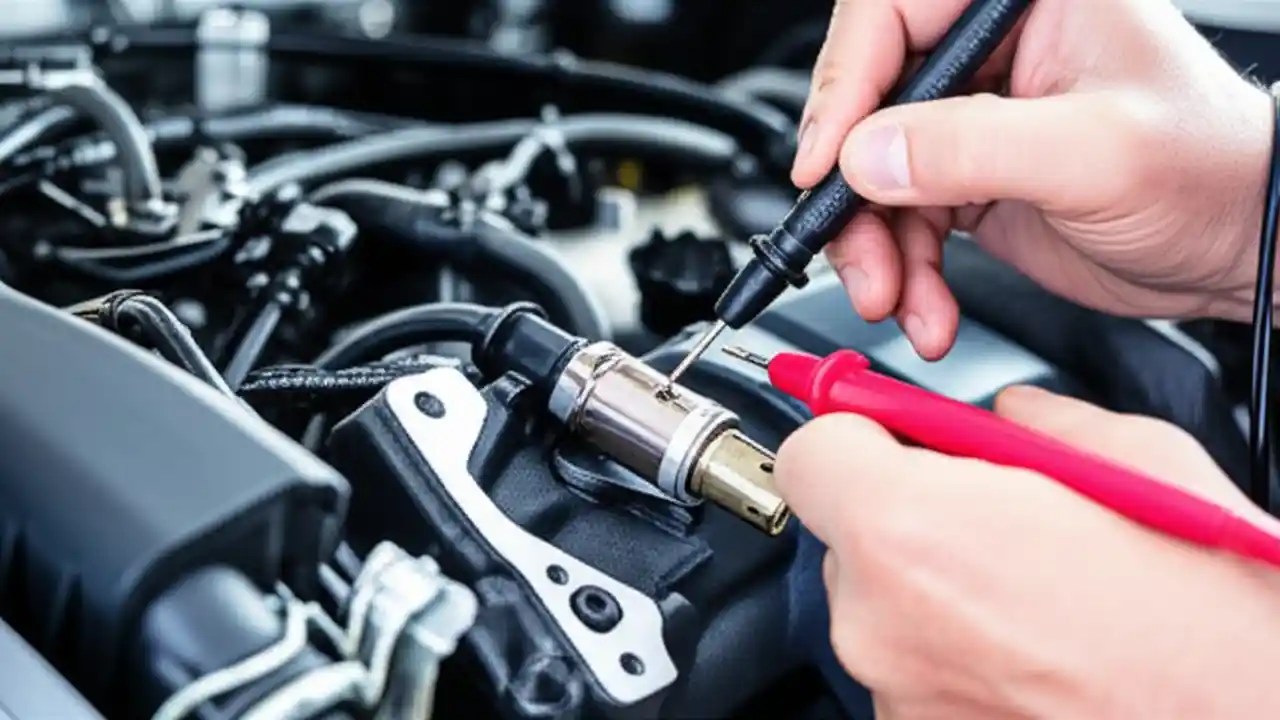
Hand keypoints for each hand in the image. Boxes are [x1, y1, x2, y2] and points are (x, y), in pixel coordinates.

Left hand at [775, 388, 1279, 717]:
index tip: (885, 431)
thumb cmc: (1217, 630)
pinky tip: (1033, 649)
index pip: (812, 450)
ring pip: (881, 603)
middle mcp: (881, 622)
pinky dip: (955, 650)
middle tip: (994, 516)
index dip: (857, 432)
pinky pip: (912, 665)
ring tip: (1035, 597)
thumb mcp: (1137, 465)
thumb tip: (1008, 414)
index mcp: (912, 532)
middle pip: (848, 530)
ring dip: (935, 588)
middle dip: (908, 511)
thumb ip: (1037, 422)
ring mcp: (898, 694)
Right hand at [796, 0, 1273, 358]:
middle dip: (854, 194)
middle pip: (867, 104)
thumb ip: (972, 145)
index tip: (829, 163)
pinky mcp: (966, 177)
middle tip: (860, 255)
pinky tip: (925, 306)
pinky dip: (903, 272)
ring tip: (895, 299)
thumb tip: (867, 155)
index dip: (844, 85)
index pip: (890, 14)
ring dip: (874, 249)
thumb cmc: (1209, 169)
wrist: (1237, 247)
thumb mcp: (1092, 152)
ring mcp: (972, 116)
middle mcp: (988, 50)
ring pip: (873, 175)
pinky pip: (900, 221)